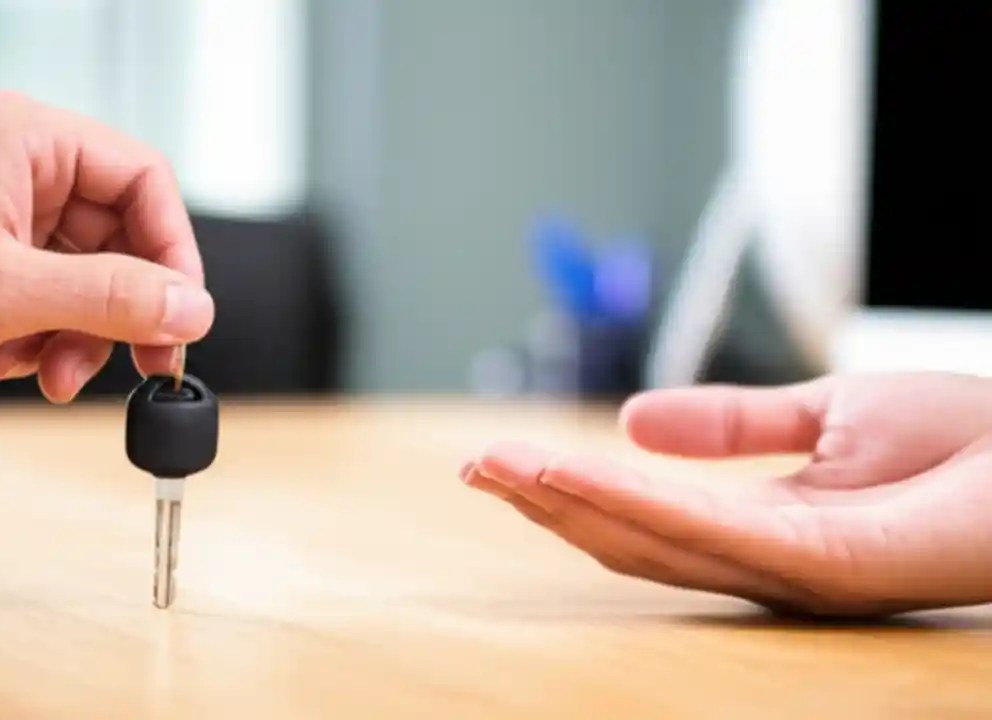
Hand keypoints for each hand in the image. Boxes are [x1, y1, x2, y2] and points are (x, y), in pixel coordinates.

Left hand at [0, 91, 212, 401]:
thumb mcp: (4, 292)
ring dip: (75, 332)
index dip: (172, 253)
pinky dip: (39, 333)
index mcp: (30, 139)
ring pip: (84, 273)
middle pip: (119, 234)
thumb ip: (110, 298)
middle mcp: (20, 164)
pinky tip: (4, 358)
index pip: (144, 182)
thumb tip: (192, 308)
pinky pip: (46, 290)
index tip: (178, 316)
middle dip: (118, 309)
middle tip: (134, 364)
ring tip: (44, 373)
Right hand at [461, 373, 991, 615]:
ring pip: (654, 543)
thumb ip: (730, 422)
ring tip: (495, 468)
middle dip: (545, 503)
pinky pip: (712, 534)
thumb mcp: (826, 412)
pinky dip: (630, 505)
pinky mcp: (827, 563)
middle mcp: (766, 562)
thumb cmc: (969, 439)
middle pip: (631, 539)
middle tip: (471, 467)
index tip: (499, 458)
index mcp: (762, 530)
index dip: (568, 490)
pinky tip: (570, 475)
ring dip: (566, 504)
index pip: (643, 517)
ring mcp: (794, 570)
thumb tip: (628, 416)